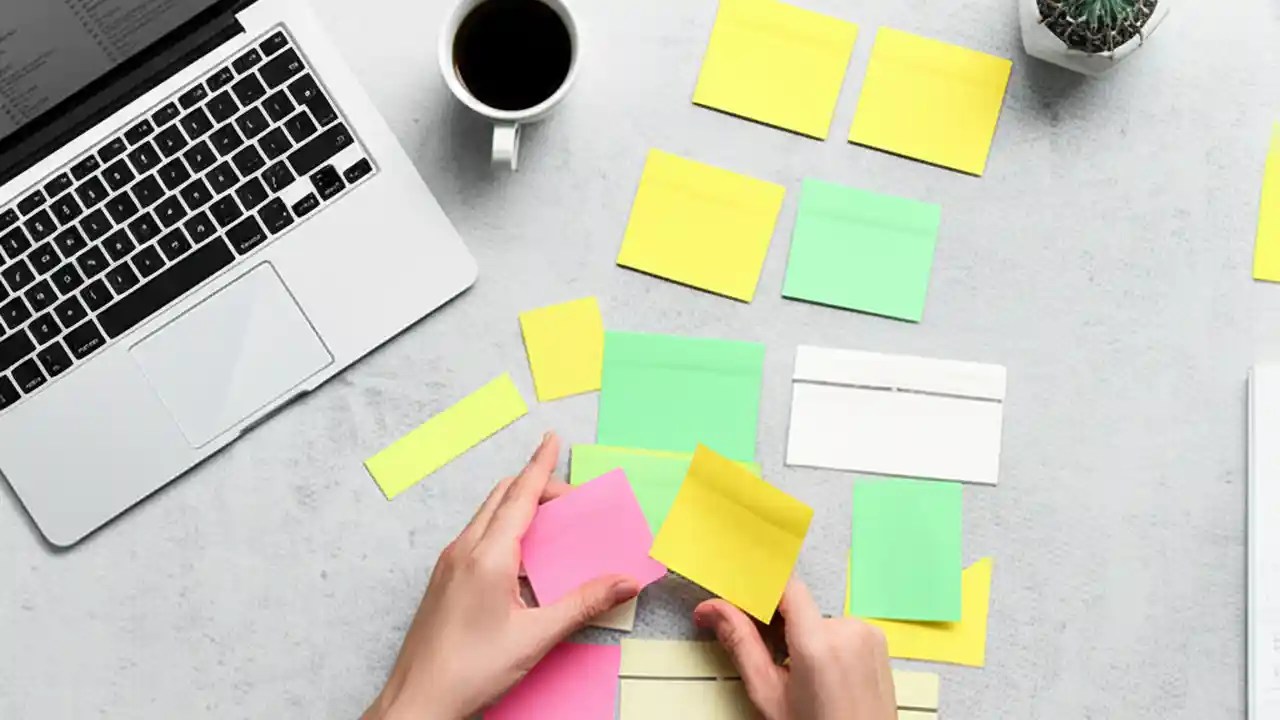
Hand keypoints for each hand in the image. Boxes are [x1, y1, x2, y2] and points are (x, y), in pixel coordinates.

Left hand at [364, 432, 640, 719]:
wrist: (419, 701)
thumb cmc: (470, 671)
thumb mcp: (536, 637)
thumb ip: (583, 603)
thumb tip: (624, 581)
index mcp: (487, 556)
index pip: (521, 496)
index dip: (541, 466)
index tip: (552, 439)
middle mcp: (464, 550)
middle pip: (503, 498)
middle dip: (535, 486)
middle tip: (568, 495)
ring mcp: (449, 564)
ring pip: (487, 516)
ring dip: (518, 507)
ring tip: (548, 521)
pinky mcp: (444, 580)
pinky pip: (477, 538)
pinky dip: (503, 530)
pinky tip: (520, 560)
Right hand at [694, 580, 895, 719]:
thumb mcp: (769, 694)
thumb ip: (741, 644)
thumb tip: (710, 609)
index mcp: (819, 644)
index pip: (787, 585)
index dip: (761, 584)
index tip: (740, 595)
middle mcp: (849, 630)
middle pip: (799, 606)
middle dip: (778, 624)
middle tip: (769, 657)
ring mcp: (869, 634)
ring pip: (818, 619)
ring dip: (803, 636)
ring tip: (800, 675)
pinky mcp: (879, 641)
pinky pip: (840, 629)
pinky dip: (825, 642)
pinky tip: (822, 673)